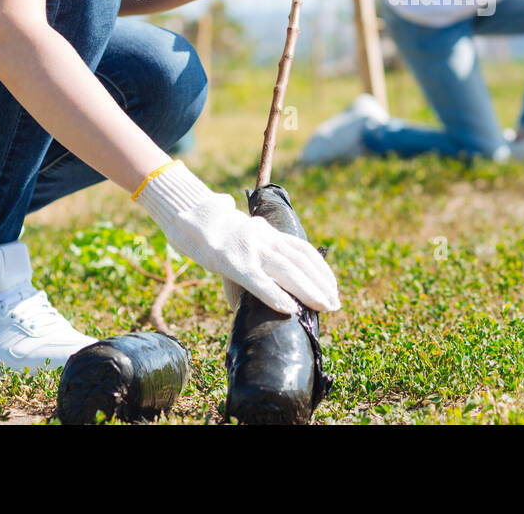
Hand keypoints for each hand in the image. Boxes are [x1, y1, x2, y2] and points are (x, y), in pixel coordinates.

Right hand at [133, 160, 339, 313]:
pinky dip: (276, 295)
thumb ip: (248, 264)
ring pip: (287, 270)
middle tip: (335, 304)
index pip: (303, 250)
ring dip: (309, 290)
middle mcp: (264, 238)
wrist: (188, 214)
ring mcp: (250, 249)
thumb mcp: (239, 241)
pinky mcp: (233, 261)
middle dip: (321, 283)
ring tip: (325, 307)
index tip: (333, 287)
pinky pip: (258, 281)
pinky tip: (289, 309)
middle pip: (301, 261)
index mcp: (268, 233)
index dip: (320, 269)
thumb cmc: (211, 231)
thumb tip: (240, 300)